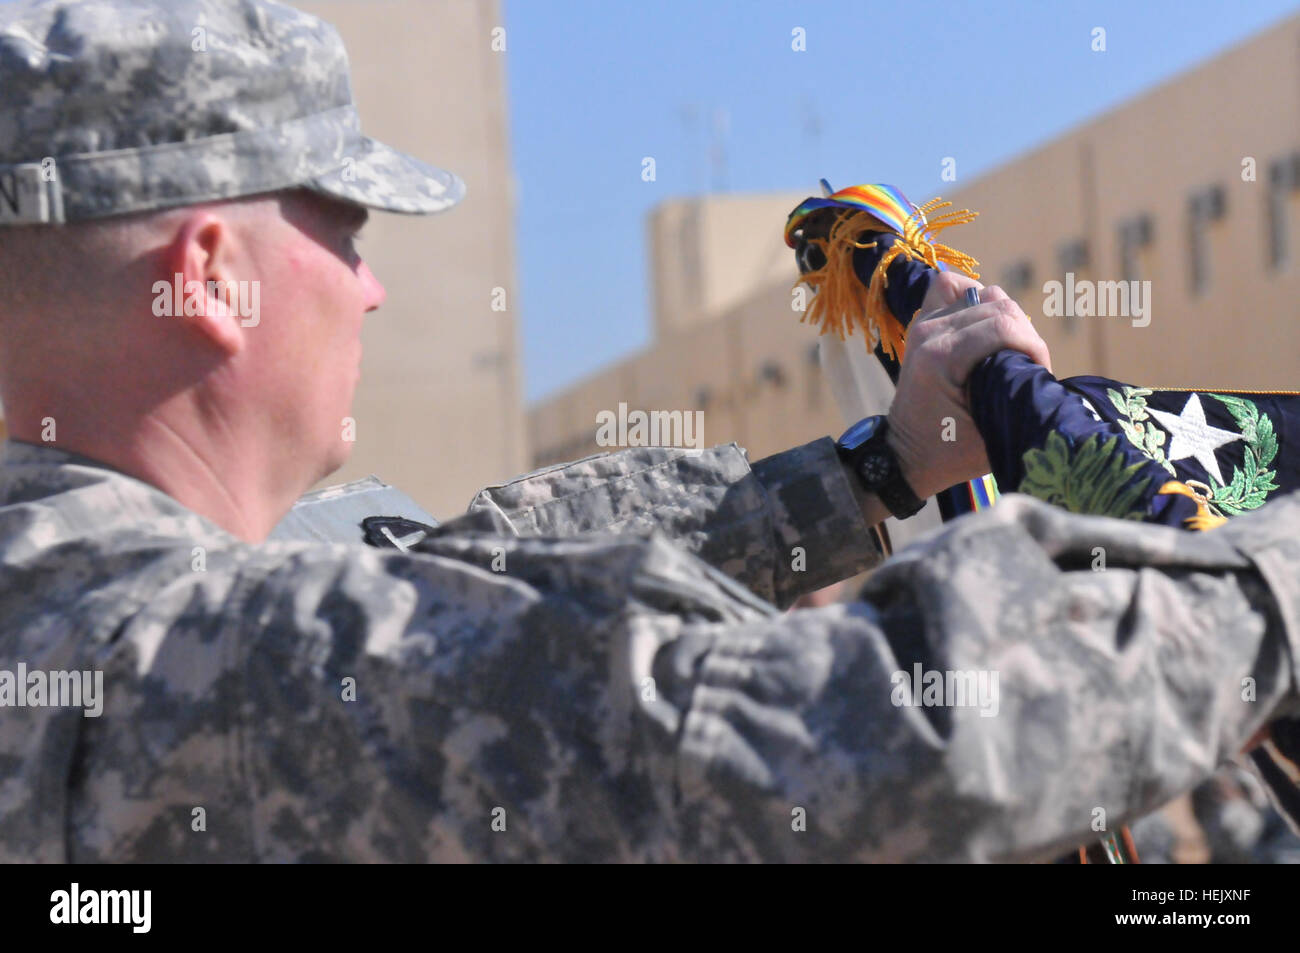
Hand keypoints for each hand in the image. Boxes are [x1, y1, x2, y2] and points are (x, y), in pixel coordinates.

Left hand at [886, 276, 1051, 498]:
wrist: (905, 454)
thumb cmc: (949, 451)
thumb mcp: (991, 431)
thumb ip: (1015, 394)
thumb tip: (1039, 366)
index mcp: (942, 358)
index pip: (1005, 327)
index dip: (1033, 347)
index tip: (1040, 372)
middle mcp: (930, 333)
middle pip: (999, 306)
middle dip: (1024, 335)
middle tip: (1028, 367)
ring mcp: (923, 324)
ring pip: (983, 294)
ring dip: (1006, 320)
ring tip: (1009, 352)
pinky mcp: (923, 322)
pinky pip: (952, 287)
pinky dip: (975, 299)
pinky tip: (986, 324)